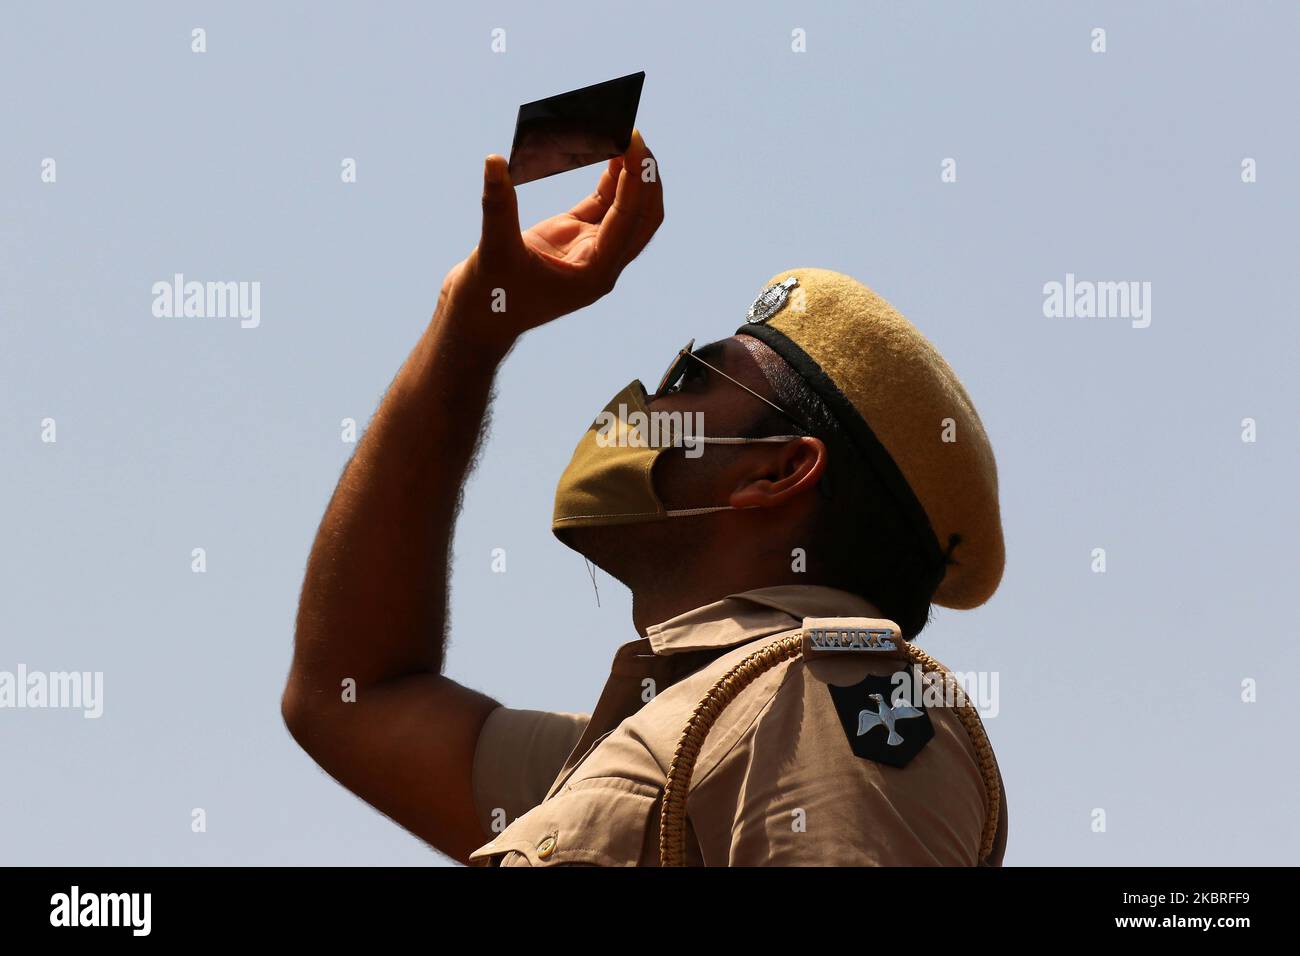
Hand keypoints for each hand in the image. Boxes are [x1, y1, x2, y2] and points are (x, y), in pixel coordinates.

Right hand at [442, 129, 663, 342]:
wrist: (476, 321)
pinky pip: (602, 203)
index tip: (633, 140)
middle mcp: (601, 263)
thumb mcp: (492, 252)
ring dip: (628, 174)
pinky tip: (606, 149)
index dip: (634, 178)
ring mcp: (589, 249)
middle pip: (643, 215)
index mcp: (595, 273)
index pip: (628, 219)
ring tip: (622, 132)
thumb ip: (497, 207)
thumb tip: (494, 162)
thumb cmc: (486, 300)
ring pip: (626, 208)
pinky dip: (608, 178)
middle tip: (635, 133)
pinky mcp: (573, 237)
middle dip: (644, 176)